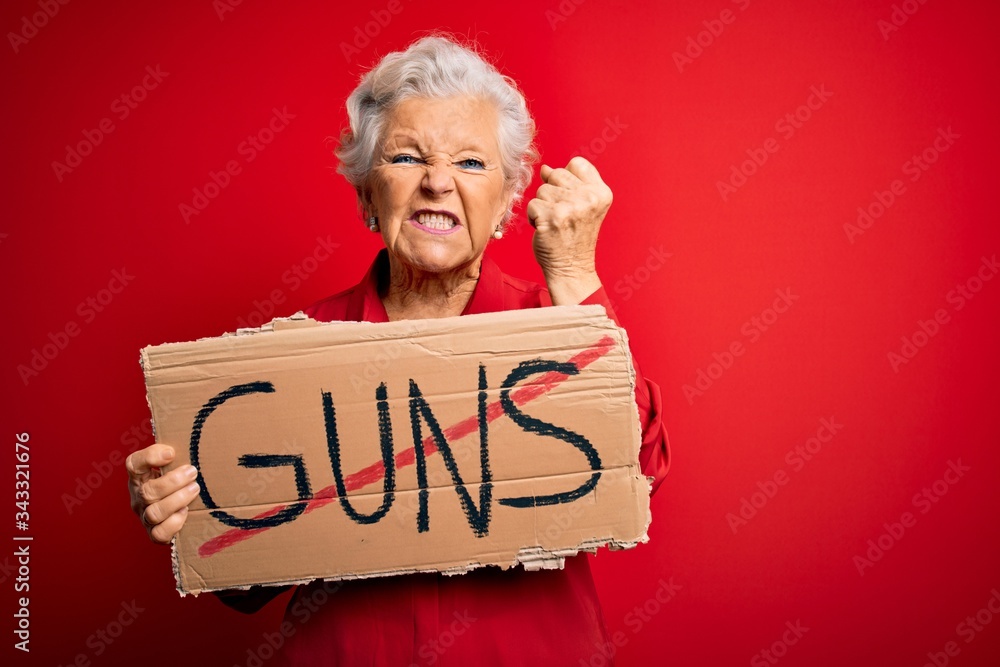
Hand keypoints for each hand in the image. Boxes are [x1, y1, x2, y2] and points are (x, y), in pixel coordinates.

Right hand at [126, 444, 199, 543]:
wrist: (179, 507)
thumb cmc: (178, 481)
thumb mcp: (173, 465)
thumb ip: (176, 454)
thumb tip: (182, 448)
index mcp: (140, 476)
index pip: (134, 464)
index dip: (150, 457)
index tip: (171, 453)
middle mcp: (139, 497)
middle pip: (148, 492)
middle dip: (173, 481)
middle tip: (193, 472)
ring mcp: (145, 517)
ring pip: (154, 513)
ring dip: (177, 500)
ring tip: (194, 489)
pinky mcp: (154, 534)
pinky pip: (159, 534)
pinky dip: (174, 523)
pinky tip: (185, 511)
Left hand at [526, 156, 611, 304]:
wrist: (572, 268)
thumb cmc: (575, 237)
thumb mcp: (584, 206)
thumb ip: (569, 183)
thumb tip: (545, 168)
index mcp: (601, 193)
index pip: (577, 163)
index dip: (567, 179)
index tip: (571, 199)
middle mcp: (588, 198)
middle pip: (556, 174)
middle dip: (553, 193)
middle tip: (563, 215)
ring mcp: (570, 207)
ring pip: (541, 190)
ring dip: (543, 207)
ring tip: (555, 223)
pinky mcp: (551, 217)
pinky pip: (532, 205)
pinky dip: (534, 218)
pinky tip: (546, 229)